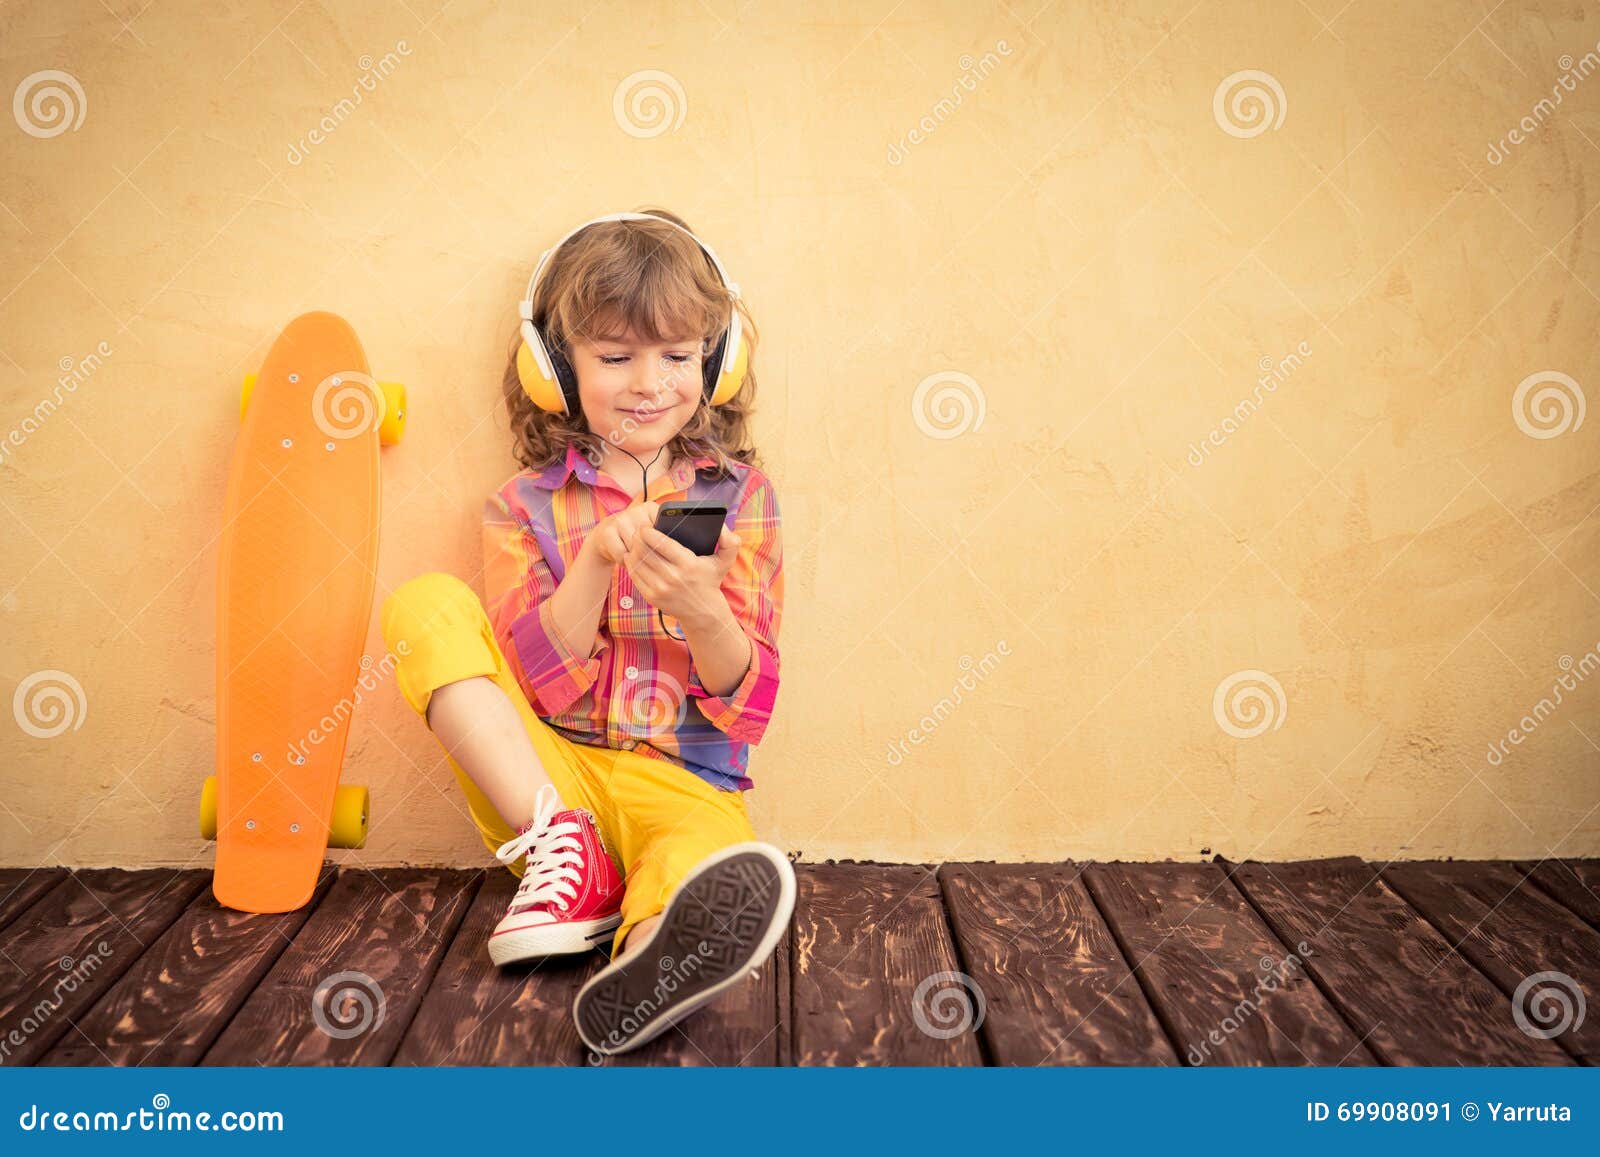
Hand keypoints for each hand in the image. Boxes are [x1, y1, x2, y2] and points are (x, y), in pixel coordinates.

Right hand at [584, 501, 660, 567]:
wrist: (607, 536)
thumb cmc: (636, 538)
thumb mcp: (652, 535)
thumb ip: (664, 537)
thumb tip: (674, 549)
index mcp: (652, 508)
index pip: (665, 529)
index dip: (664, 545)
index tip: (662, 551)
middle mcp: (636, 510)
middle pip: (650, 541)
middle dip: (649, 554)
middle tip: (646, 555)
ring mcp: (621, 519)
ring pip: (636, 549)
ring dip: (636, 559)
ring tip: (634, 555)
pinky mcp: (607, 531)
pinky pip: (622, 554)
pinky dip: (623, 561)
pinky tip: (623, 555)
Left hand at [621, 522, 741, 627]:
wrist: (703, 611)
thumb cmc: (710, 579)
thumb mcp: (725, 561)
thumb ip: (731, 542)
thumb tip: (723, 529)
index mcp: (688, 564)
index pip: (661, 543)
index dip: (648, 532)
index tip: (645, 526)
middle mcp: (673, 577)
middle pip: (645, 551)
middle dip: (638, 538)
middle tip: (638, 532)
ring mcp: (661, 589)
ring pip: (637, 562)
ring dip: (633, 549)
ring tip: (635, 542)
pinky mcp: (652, 596)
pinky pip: (635, 575)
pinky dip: (631, 563)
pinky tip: (634, 556)